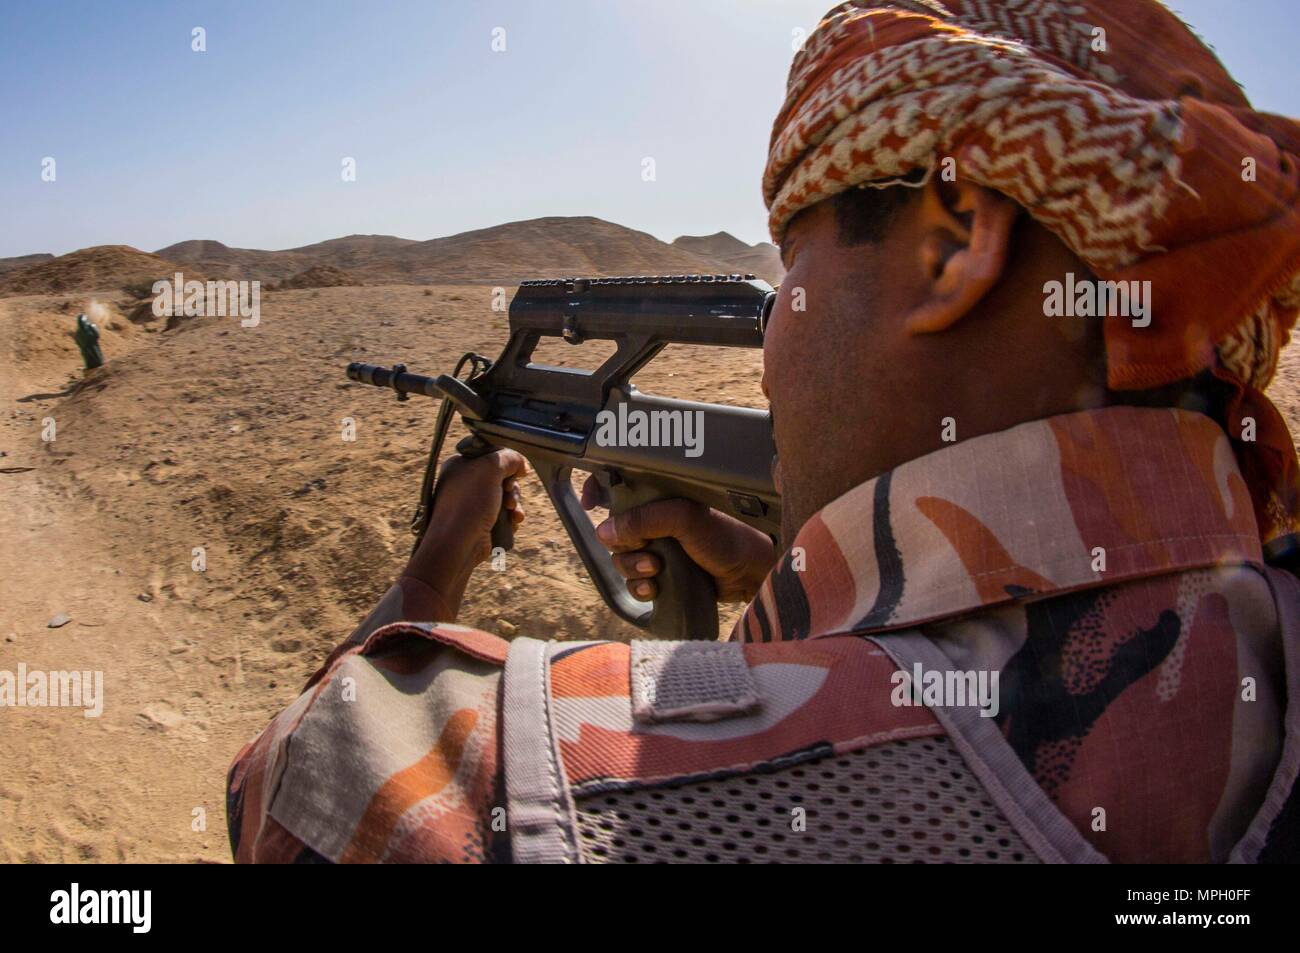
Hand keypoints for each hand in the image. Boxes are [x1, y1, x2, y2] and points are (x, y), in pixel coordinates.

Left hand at [399, 449, 527, 619]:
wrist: (458, 544)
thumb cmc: (469, 503)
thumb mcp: (490, 469)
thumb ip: (509, 458)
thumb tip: (521, 465)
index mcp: (460, 465)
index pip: (490, 455)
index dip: (507, 462)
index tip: (517, 471)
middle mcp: (465, 483)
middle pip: (502, 477)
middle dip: (512, 487)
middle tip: (509, 495)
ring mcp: (473, 504)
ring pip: (505, 496)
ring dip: (515, 503)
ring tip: (513, 513)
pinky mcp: (481, 522)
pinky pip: (504, 514)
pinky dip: (511, 517)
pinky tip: (513, 522)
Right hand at [582, 475, 775, 603]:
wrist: (748, 573)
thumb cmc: (725, 537)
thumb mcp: (684, 519)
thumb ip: (645, 519)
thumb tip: (605, 531)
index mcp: (659, 495)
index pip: (619, 484)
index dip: (598, 489)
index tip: (590, 503)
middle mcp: (655, 519)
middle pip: (614, 530)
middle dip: (624, 544)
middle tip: (647, 548)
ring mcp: (658, 546)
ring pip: (622, 558)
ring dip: (633, 568)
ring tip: (657, 571)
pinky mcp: (663, 572)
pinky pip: (634, 581)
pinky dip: (640, 586)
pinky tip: (656, 588)